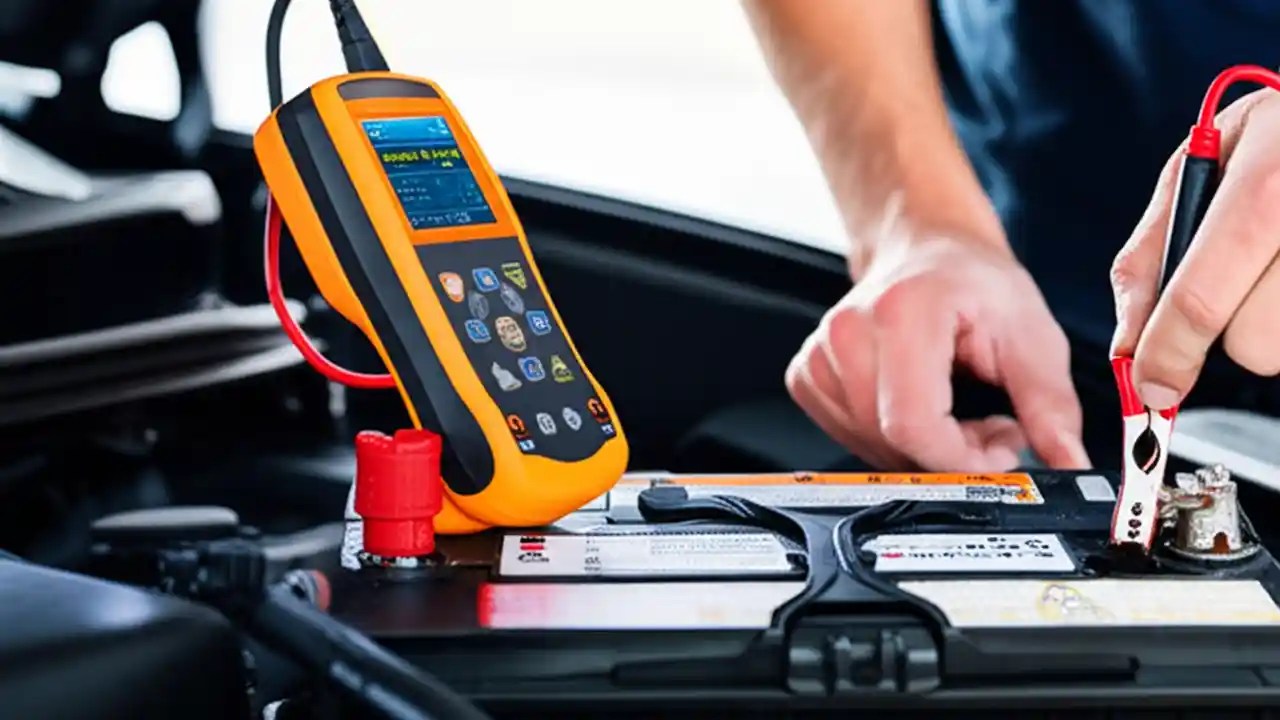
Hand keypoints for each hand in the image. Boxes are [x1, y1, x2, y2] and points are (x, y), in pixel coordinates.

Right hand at [786, 235, 1090, 470]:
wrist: (926, 251)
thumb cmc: (973, 283)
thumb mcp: (1032, 334)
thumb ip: (1050, 405)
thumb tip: (1068, 464)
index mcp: (904, 312)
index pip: (913, 424)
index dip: (960, 460)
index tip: (1000, 452)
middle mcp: (849, 331)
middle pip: (891, 441)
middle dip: (949, 456)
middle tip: (990, 429)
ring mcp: (820, 355)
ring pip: (870, 447)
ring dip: (922, 451)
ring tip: (958, 415)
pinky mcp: (807, 376)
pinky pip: (848, 437)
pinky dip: (890, 440)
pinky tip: (918, 410)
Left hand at [1111, 90, 1279, 409]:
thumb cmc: (1267, 143)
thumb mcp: (1195, 171)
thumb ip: (1148, 257)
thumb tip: (1128, 345)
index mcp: (1269, 175)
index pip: (1200, 295)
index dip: (1167, 351)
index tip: (1149, 386)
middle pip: (1253, 341)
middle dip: (1227, 335)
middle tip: (1237, 281)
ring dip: (1268, 326)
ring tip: (1272, 264)